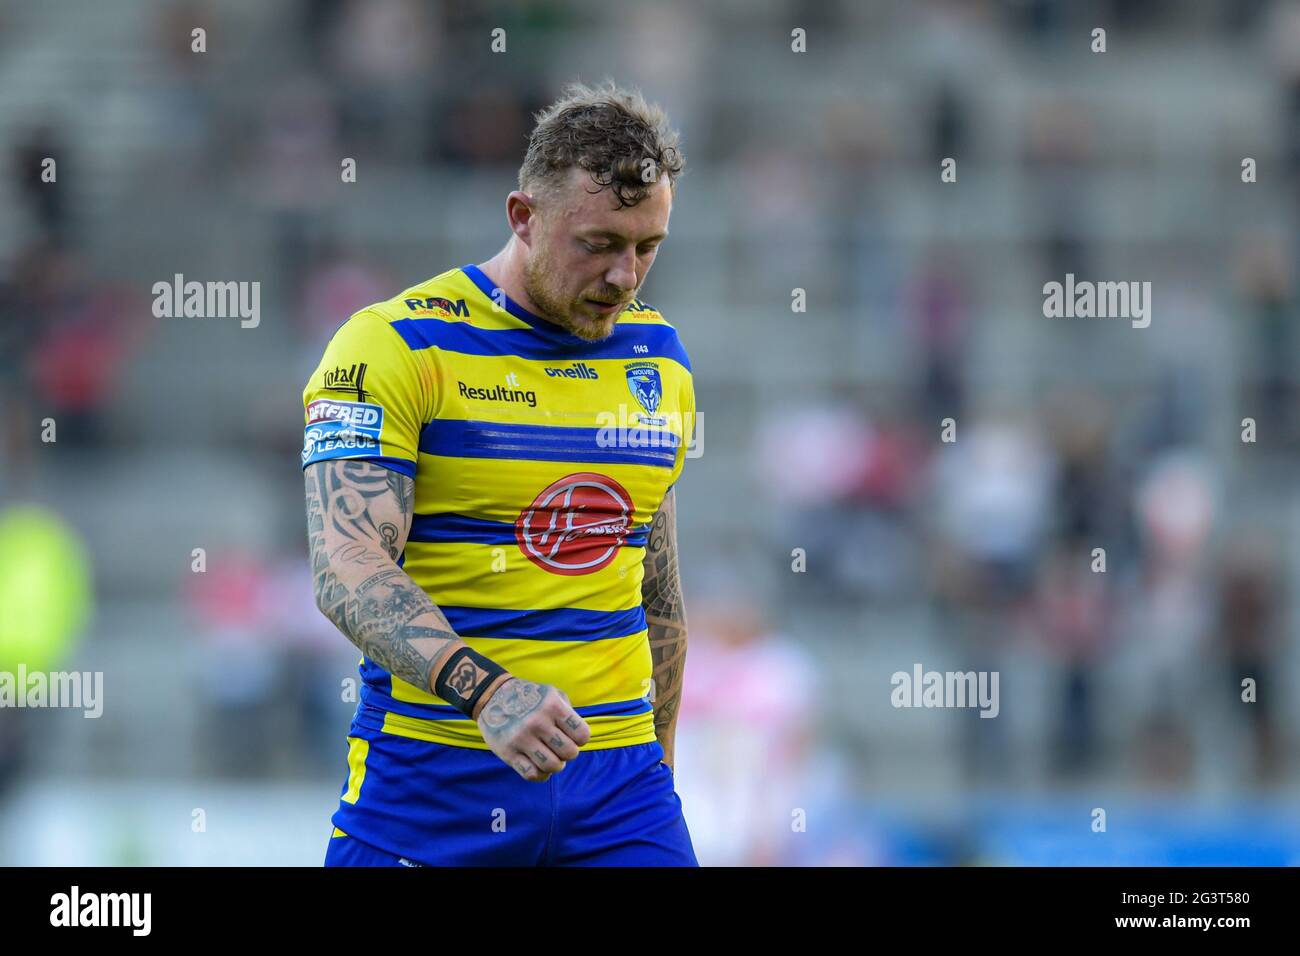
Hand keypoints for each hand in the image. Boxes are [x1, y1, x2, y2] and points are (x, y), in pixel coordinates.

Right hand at [475, 678, 589, 781]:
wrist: (493, 696)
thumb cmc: (530, 697)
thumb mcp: (552, 694)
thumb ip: (569, 713)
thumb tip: (580, 739)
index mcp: (552, 706)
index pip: (582, 735)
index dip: (581, 739)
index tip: (572, 737)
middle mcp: (538, 722)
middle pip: (569, 753)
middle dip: (568, 753)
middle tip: (559, 747)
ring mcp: (521, 738)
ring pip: (552, 766)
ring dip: (555, 765)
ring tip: (550, 757)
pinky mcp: (507, 753)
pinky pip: (532, 774)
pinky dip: (540, 774)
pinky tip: (538, 765)